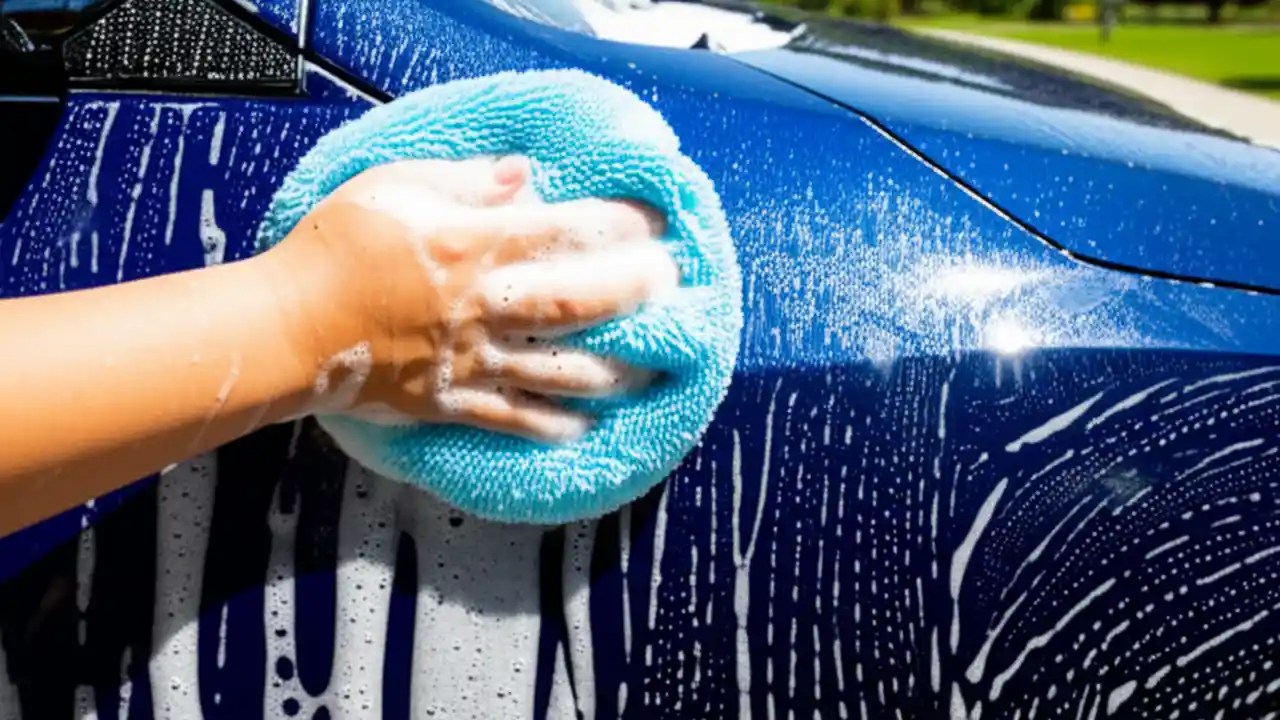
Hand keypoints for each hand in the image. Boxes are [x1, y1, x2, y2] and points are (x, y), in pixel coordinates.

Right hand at [263, 156, 677, 441]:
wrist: (286, 327)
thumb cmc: (336, 247)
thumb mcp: (394, 186)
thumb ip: (466, 182)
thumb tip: (526, 175)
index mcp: (470, 247)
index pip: (563, 233)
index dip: (618, 226)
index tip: (655, 221)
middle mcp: (482, 308)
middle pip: (577, 304)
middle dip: (633, 295)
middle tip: (673, 287)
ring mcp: (472, 362)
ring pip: (561, 370)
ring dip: (615, 368)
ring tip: (654, 364)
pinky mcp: (454, 403)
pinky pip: (517, 421)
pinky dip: (558, 426)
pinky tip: (592, 425)